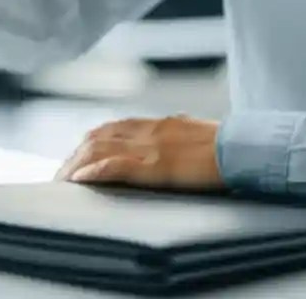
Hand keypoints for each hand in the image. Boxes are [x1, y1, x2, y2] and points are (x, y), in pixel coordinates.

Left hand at [54, 116, 222, 190]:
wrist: (244, 148)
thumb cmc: (227, 143)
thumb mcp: (196, 131)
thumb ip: (180, 131)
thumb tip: (180, 126)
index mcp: (157, 123)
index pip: (112, 127)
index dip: (91, 141)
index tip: (78, 154)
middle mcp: (147, 130)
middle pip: (98, 138)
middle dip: (75, 156)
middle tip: (61, 174)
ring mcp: (149, 147)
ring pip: (99, 150)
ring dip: (76, 165)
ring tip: (62, 181)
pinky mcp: (155, 165)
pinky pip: (116, 166)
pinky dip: (94, 171)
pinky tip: (80, 179)